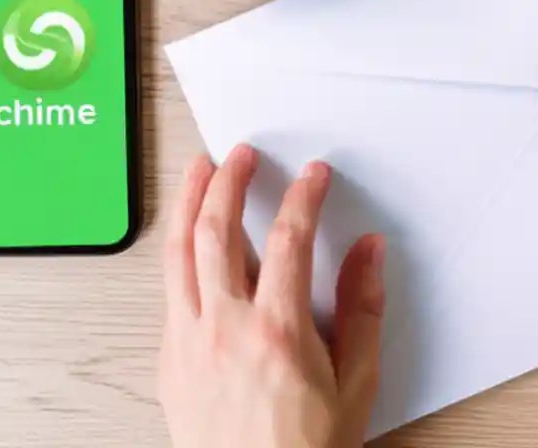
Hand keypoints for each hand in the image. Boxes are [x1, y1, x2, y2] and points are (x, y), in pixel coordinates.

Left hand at [157, 145, 385, 447]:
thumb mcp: (356, 382)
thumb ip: (362, 309)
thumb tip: (368, 254)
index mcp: (277, 330)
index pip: (290, 239)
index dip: (302, 196)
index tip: (312, 175)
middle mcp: (224, 328)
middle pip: (217, 232)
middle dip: (228, 181)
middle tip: (240, 155)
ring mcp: (188, 343)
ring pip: (178, 255)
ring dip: (188, 205)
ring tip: (196, 173)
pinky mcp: (169, 362)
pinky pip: (168, 291)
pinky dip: (177, 253)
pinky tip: (185, 242)